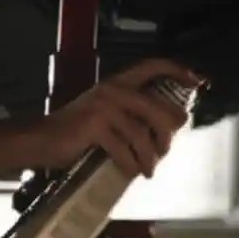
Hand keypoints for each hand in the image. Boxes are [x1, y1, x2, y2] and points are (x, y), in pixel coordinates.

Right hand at [25, 58, 203, 177]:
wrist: (40, 140)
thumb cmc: (76, 132)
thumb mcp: (105, 114)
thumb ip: (131, 114)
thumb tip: (167, 130)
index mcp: (118, 82)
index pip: (153, 65)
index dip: (177, 71)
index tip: (198, 82)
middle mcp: (113, 90)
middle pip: (159, 110)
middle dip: (167, 136)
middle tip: (164, 152)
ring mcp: (104, 107)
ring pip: (143, 135)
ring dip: (149, 158)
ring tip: (147, 170)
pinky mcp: (95, 127)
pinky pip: (125, 150)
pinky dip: (131, 165)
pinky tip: (131, 172)